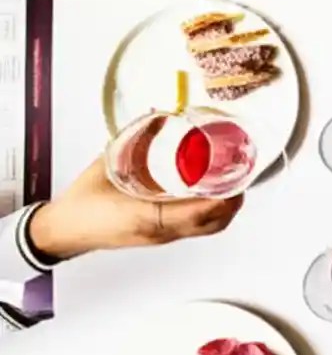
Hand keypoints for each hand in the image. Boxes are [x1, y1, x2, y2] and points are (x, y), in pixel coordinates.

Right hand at [28, 158, 243, 259]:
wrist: (66, 229)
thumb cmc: (83, 203)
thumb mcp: (109, 164)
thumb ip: (137, 140)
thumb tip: (160, 117)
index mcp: (147, 217)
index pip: (197, 214)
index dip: (222, 200)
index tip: (236, 181)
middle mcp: (160, 231)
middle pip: (211, 224)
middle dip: (232, 203)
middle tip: (241, 178)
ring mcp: (162, 237)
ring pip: (205, 229)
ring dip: (224, 210)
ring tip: (232, 185)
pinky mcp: (160, 237)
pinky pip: (194, 229)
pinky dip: (210, 214)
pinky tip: (211, 196)